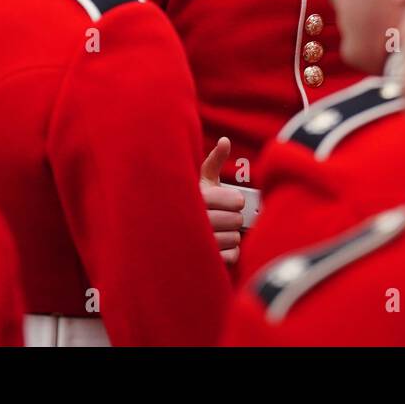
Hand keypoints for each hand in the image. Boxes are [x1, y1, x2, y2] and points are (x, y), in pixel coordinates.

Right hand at [200, 137, 245, 265]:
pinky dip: (229, 253)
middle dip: (233, 219)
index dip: (235, 201)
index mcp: (195, 199)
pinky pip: (232, 256)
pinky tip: (216, 248)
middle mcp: (192, 221)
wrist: (167, 240)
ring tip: (215, 232)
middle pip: (236, 220)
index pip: (235, 200)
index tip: (230, 201)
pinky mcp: (201, 263)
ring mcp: (196, 244)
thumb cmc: (191, 204)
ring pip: (234, 239)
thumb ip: (214, 161)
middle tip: (221, 217)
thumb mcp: (199, 181)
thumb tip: (225, 141)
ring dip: (230, 236)